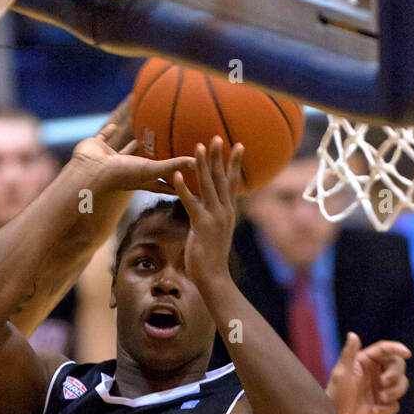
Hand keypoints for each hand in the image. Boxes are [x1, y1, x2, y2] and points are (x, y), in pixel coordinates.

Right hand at [72, 98, 195, 195]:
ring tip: (141, 139)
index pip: (162, 183)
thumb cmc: (121, 175)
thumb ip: (174, 165)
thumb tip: (199, 161)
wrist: (90, 170)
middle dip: (154, 161)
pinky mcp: (99, 150)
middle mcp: (127, 171)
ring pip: (125, 152)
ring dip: (133, 147)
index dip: (174, 184)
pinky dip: (109, 133)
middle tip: (165, 155)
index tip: (184, 183)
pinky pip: (105, 139)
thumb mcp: (152, 169)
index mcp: (141, 180)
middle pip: (145, 166)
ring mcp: (112, 161)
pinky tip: (115, 126)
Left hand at [172, 139, 242, 292]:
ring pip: (208, 186)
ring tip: (198, 147)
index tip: (238, 145)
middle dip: (219, 157)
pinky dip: (183, 188)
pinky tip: (175, 175)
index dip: (234, 163)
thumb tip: (208, 212)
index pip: (232, 182)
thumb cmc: (211, 258)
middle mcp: (224, 211)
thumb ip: (212, 218)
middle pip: (221, 178)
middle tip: (217, 136)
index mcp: (228, 212)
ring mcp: (214, 217)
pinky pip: (190, 202)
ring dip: (202, 165)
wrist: (214, 277)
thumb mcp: (215, 234)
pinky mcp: (201, 225)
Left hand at [327, 332, 410, 413]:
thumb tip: (352, 334)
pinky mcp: (383, 405)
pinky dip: (388, 408)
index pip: (385, 350)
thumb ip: (349, 354)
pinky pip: (396, 404)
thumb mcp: (342, 374)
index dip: (397, 348)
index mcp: (365, 362)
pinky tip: (374, 411)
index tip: (407, 353)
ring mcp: (380, 389)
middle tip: (383, 383)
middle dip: (395, 374)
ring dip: (394, 392)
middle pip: (398, 365)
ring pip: (402, 384)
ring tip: (379, 399)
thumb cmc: (335, 396)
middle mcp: (375, 373)